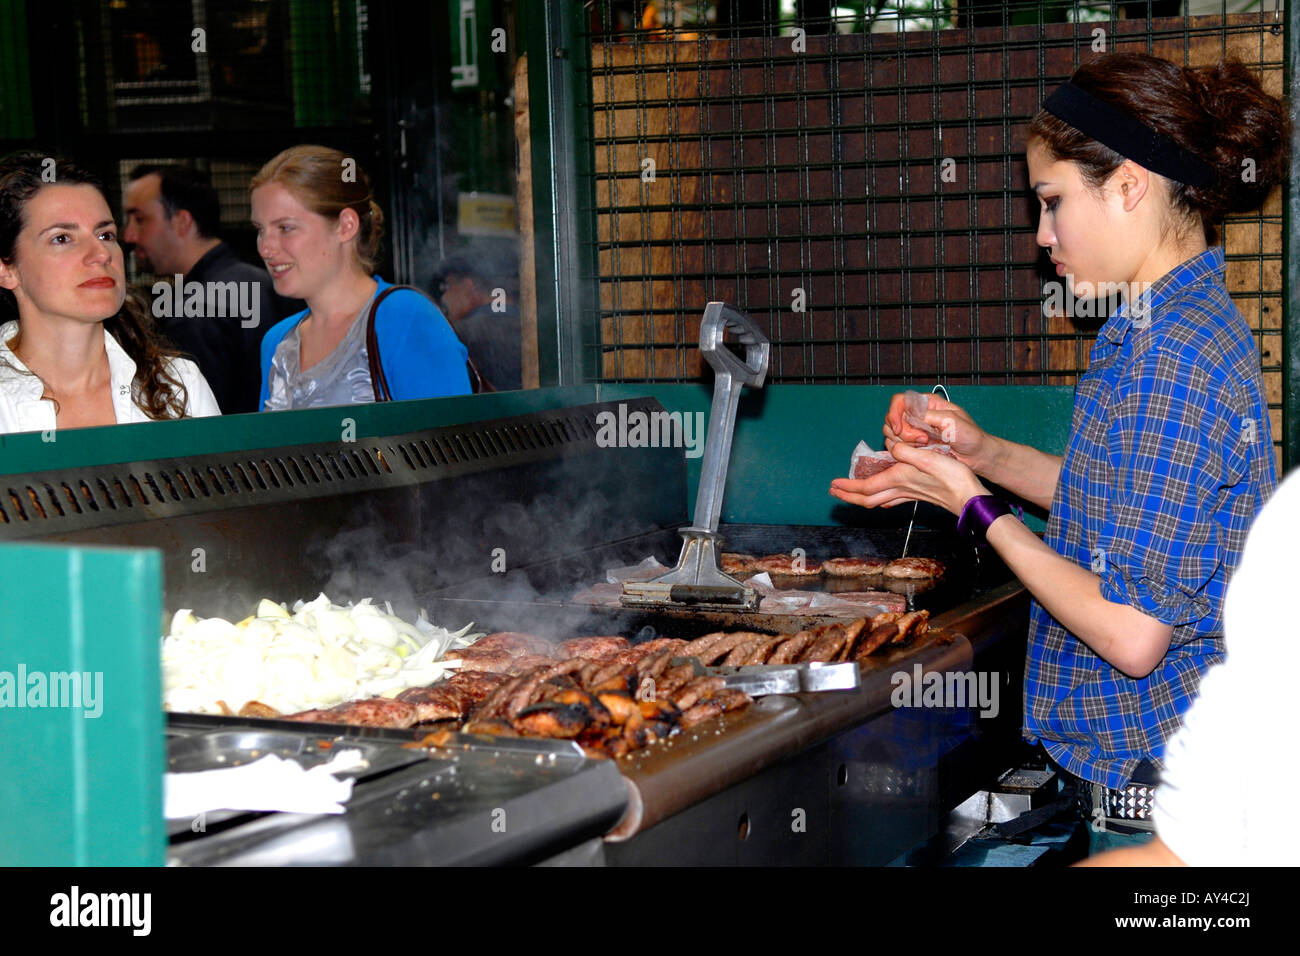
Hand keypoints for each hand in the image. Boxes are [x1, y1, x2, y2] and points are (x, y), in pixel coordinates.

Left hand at [830, 441, 988, 515]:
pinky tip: (881, 495)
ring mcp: (909, 494)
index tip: (832, 484)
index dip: (847, 486)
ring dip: (860, 496)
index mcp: (899, 479)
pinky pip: (891, 498)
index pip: (865, 486)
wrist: (971, 498)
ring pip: (877, 499)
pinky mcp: (918, 494)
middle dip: (848, 495)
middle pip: (867, 498)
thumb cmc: (953, 478)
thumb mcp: (927, 458)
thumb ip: (905, 451)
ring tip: (850, 492)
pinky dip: (879, 496)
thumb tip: (890, 447)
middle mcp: (900, 489)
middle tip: (834, 491)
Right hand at [883, 392, 992, 471]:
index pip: (899, 401)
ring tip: (925, 445)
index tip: (899, 428)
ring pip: (892, 433)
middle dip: (903, 432)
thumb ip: (929, 416)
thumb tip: (909, 416)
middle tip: (923, 440)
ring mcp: (915, 431)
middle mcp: (918, 415)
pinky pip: (898, 446)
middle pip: (893, 419)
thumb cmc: (970, 435)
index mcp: (927, 403)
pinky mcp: (914, 445)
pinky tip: (922, 452)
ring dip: (905, 442)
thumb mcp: (952, 420)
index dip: (894, 413)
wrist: (976, 455)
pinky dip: (905, 451)